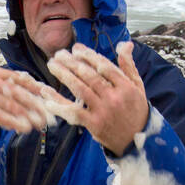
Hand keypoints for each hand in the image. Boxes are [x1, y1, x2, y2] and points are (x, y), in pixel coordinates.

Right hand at [0, 66, 50, 135]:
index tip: (51, 97)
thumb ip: (17, 92)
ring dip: (26, 116)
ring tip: (37, 125)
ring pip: (10, 105)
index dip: (37, 88)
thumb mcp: (0, 92)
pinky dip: (12, 122)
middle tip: (47, 117)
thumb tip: (43, 100)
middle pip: (18, 92)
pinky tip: (22, 128)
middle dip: (35, 105)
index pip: (22, 79)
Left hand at [45, 41, 149, 156]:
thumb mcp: (137, 87)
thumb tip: (126, 44)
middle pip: (89, 76)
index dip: (88, 56)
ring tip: (52, 65)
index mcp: (126, 87)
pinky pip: (74, 112)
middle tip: (58, 54)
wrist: (136, 140)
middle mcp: (114, 98)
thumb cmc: (135, 111)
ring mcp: (103, 112)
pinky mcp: (94, 125)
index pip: (104, 66)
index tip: (75, 48)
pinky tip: (48, 97)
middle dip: (72, 62)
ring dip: (64, 76)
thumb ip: (128, 65)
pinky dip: (60, 105)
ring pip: (80, 90)